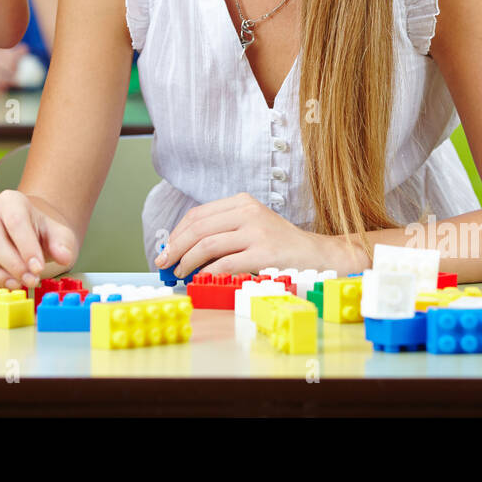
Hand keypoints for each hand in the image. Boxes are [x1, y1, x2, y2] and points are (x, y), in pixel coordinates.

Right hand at [0, 189, 79, 288]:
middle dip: (13, 266)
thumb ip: (63, 244)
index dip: (27, 249)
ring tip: (16, 285)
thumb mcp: (59, 234)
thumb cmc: (42, 233)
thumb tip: (63, 256)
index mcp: (10, 201)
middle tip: (30, 281)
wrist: (30, 232)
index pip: (15, 223)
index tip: (38, 269)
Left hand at [153, 192, 340, 277]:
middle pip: (199, 228)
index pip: (198, 215)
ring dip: (187, 262)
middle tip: (164, 263)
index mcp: (242, 202)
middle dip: (175, 248)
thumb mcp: (252, 226)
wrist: (318, 255)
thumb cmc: (280, 245)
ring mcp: (257, 231)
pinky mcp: (264, 253)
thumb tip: (183, 249)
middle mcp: (248, 212)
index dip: (177, 233)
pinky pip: (225, 263)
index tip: (166, 249)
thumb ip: (223, 231)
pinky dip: (208, 272)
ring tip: (180, 273)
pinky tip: (201, 279)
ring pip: (207, 245)